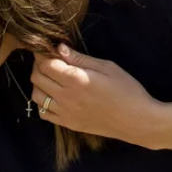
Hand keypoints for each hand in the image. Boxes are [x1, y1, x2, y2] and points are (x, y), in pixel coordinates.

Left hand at [31, 43, 160, 144]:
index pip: (45, 64)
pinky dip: (42, 101)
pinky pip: (43, 113)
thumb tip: (59, 48)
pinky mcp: (67, 124)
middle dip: (38, 65)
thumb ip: (80, 59)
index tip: (46, 48)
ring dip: (38, 83)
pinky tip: (53, 95)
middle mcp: (66, 97)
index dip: (42, 53)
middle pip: (36, 78)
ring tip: (51, 77)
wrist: (136, 121)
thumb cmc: (127, 90)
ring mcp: (65, 113)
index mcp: (76, 80)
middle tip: (49, 60)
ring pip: (36, 95)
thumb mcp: (107, 67)